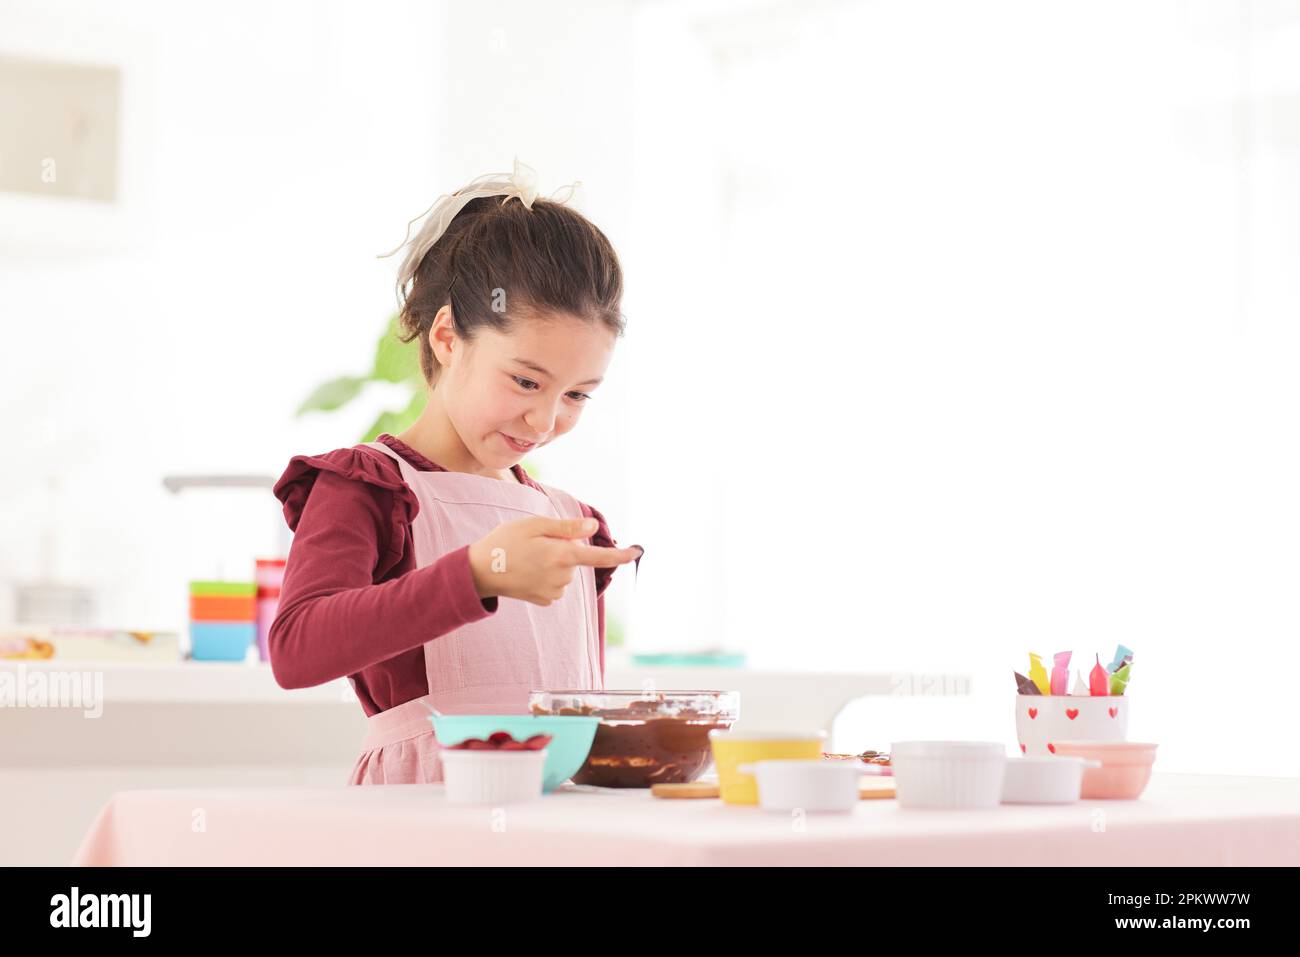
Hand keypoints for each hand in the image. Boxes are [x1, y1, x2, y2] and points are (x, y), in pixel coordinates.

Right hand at [468, 516, 642, 605]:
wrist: (479, 572)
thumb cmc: (505, 542)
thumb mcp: (534, 526)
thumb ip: (566, 528)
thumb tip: (592, 527)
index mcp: (562, 556)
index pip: (599, 556)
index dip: (620, 555)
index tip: (637, 552)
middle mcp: (562, 577)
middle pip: (575, 558)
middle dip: (562, 549)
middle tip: (534, 543)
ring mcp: (554, 591)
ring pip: (565, 572)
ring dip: (553, 563)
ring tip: (526, 557)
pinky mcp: (545, 600)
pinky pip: (555, 584)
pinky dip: (545, 576)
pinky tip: (527, 572)